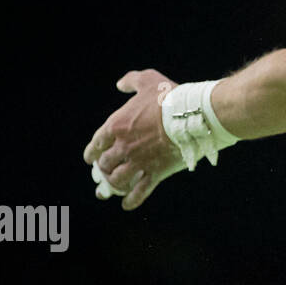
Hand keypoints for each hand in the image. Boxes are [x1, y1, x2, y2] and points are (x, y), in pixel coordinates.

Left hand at [82, 69, 188, 209]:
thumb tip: (120, 84)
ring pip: (118, 180)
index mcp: (117, 125)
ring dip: (114, 185)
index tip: (92, 158)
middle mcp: (123, 146)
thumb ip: (131, 80)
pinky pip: (140, 191)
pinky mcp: (156, 172)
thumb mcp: (148, 80)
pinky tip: (127, 204)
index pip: (96, 143)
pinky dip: (131, 200)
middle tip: (106, 172)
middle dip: (104, 169)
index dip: (92, 152)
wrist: (193, 115)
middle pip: (105, 164)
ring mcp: (139, 161)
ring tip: (115, 189)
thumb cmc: (170, 97)